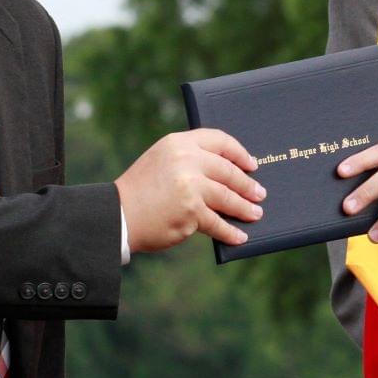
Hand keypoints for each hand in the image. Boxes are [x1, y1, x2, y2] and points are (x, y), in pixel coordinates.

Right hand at [116, 129, 264, 251]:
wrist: (118, 216)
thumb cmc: (140, 190)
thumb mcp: (160, 161)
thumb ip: (188, 159)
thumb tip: (226, 174)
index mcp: (179, 143)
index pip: (219, 141)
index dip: (239, 153)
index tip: (251, 164)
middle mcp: (186, 160)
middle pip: (228, 171)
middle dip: (247, 184)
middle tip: (259, 193)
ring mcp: (190, 186)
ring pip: (228, 197)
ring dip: (245, 207)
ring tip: (255, 213)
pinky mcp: (191, 211)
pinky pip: (218, 223)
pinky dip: (231, 231)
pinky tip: (240, 236)